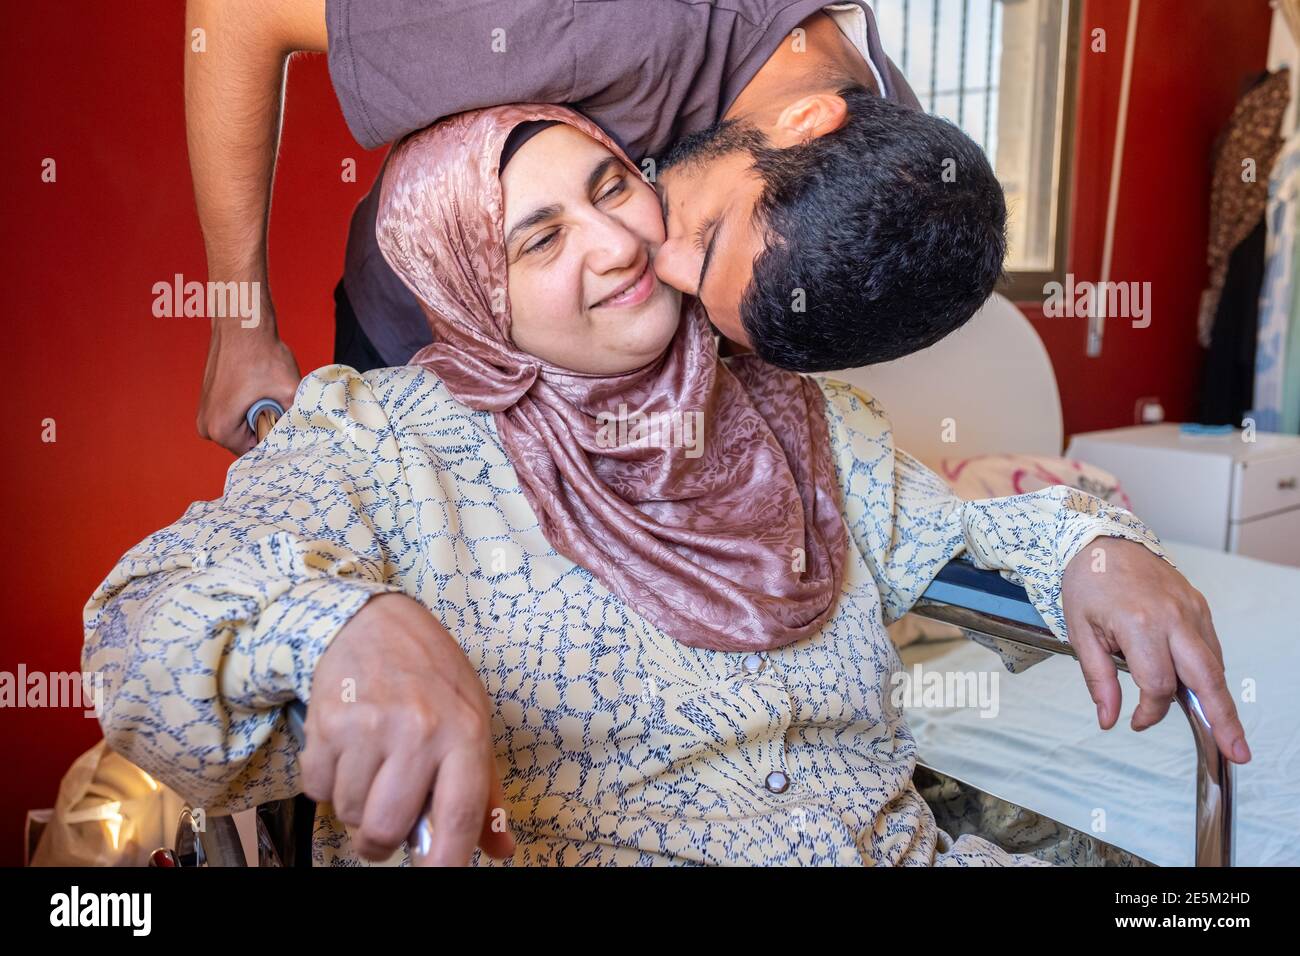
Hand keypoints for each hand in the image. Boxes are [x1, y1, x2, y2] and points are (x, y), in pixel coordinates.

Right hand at [196, 318, 300, 454]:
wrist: (241, 323)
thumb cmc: (261, 353)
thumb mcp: (289, 391)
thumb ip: (298, 420)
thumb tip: (309, 437)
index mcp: (220, 431)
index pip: (257, 454)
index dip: (277, 441)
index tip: (289, 426)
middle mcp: (207, 427)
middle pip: (249, 442)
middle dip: (268, 428)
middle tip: (280, 403)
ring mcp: (206, 414)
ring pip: (245, 428)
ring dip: (261, 417)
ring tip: (269, 394)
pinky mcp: (211, 402)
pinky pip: (237, 415)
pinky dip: (252, 407)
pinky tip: (260, 389)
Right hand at [300, 593, 515, 865]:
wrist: (373, 623)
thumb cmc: (431, 676)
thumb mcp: (472, 720)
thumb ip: (484, 791)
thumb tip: (501, 848)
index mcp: (464, 734)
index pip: (458, 817)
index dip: (445, 862)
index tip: (434, 874)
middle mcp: (418, 731)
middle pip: (387, 828)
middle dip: (381, 841)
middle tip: (385, 824)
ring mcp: (369, 727)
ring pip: (348, 814)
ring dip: (355, 808)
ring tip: (370, 770)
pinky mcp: (327, 724)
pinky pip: (317, 790)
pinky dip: (327, 785)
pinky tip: (346, 753)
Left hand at [1061, 536, 1250, 763]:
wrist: (1102, 540)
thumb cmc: (1087, 584)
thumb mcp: (1080, 632)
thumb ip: (1098, 678)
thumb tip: (1108, 719)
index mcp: (1141, 624)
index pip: (1158, 684)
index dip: (1149, 711)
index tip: (1135, 722)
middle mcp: (1175, 617)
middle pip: (1207, 677)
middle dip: (1224, 718)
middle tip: (1238, 753)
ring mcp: (1192, 610)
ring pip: (1213, 664)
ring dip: (1219, 698)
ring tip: (1227, 731)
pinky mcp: (1199, 605)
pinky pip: (1210, 647)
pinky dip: (1208, 671)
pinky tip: (1201, 689)